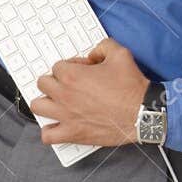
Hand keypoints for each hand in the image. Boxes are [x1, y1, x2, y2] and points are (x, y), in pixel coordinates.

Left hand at [32, 38, 148, 148]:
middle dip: (55, 81)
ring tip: (59, 102)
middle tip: (69, 84)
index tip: (82, 71)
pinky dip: (50, 130)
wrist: (143, 112)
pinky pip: (48, 135)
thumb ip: (103, 47)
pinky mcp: (73, 133)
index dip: (71, 66)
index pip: (58, 66)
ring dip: (46, 102)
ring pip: (38, 106)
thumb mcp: (121, 54)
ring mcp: (66, 116)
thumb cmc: (132, 87)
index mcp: (73, 76)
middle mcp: (65, 95)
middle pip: (43, 83)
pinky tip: (60, 125)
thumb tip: (94, 52)